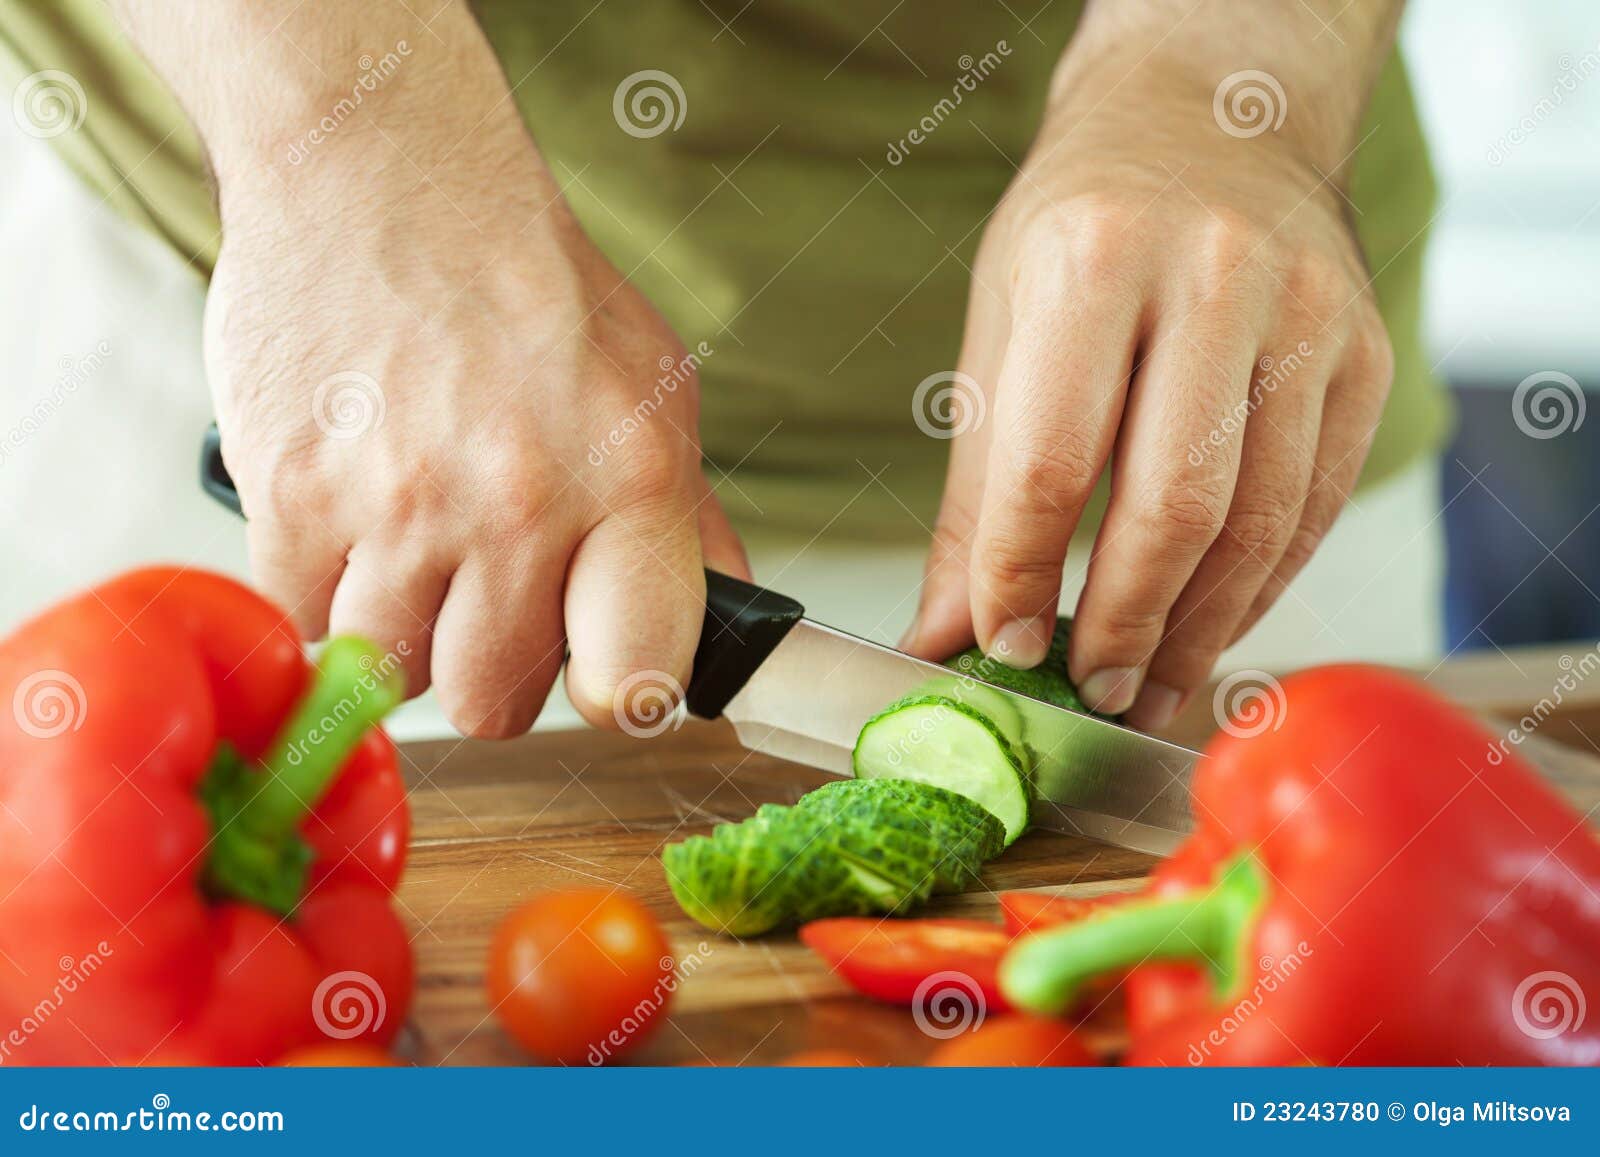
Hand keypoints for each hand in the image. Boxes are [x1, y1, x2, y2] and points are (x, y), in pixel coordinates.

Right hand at [207, 114, 745, 736]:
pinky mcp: (291, 496)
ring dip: (398, 629)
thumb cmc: (528, 285)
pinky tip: (349, 513)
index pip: (635, 677)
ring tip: (411, 537)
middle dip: (488, 665)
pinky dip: (321, 587)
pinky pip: (302, 620)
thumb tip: (726, 626)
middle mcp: (517, 504)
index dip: (608, 690)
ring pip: (391, 674)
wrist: (385, 176)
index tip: (590, 669)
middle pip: (494, 703)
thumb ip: (690, 524)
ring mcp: (397, 506)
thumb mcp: (654, 391)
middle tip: (482, 592)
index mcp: (629, 483)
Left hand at [903, 6, 1396, 730]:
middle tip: (1084, 688)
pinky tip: (1206, 628)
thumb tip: (942, 633)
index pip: (1052, 461)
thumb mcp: (1000, 333)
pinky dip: (1257, 591)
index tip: (1000, 645)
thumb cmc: (1085, 228)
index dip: (1021, 576)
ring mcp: (1308, 315)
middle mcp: (1215, 277)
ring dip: (1195, 631)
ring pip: (1257, 525)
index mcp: (1095, 260)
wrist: (1208, 122)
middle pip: (1173, 506)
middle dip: (1121, 625)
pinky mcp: (1364, 357)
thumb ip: (976, 498)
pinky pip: (1312, 511)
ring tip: (1141, 687)